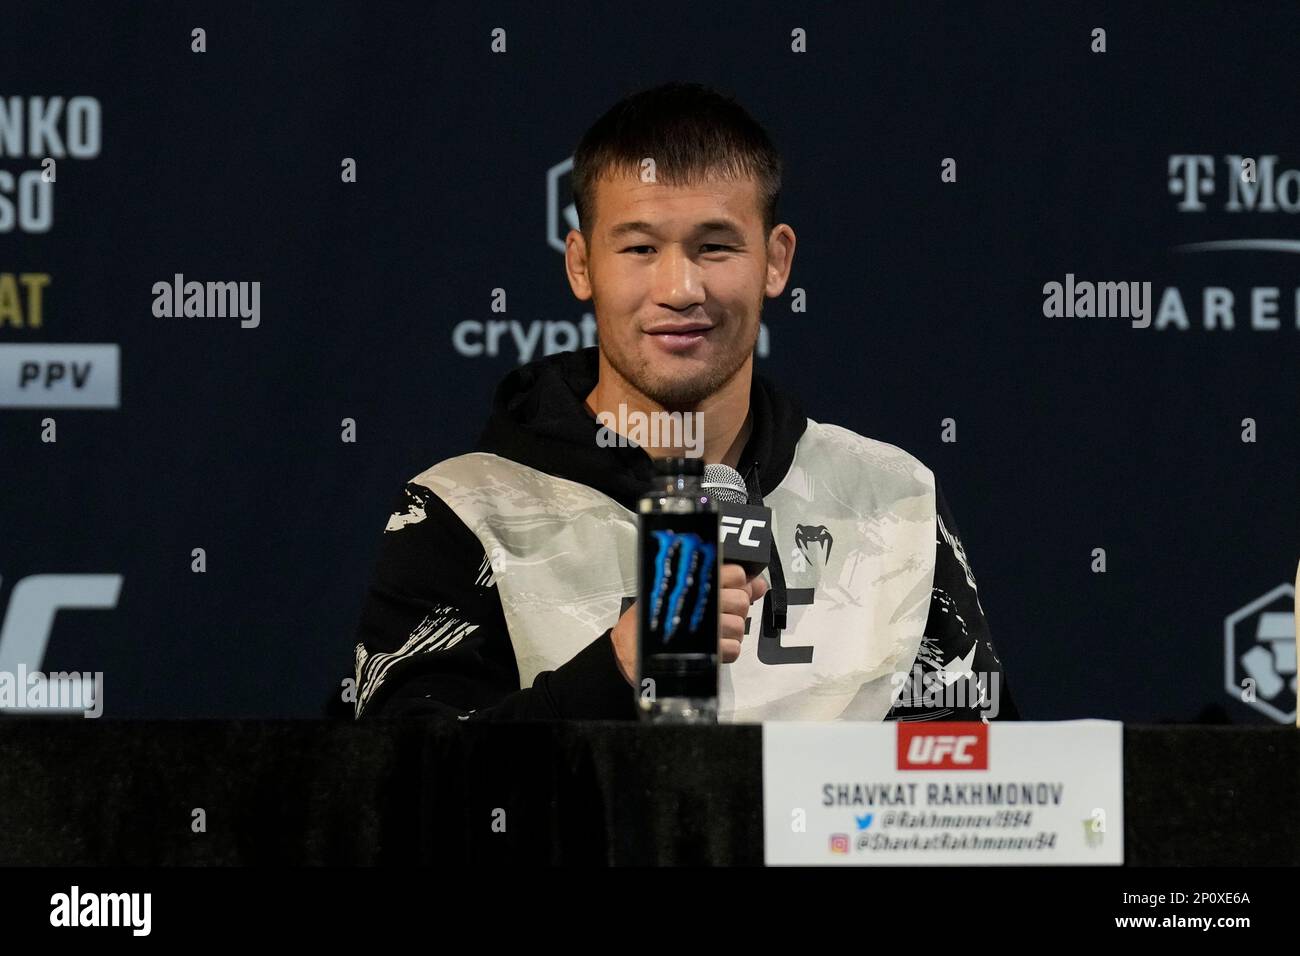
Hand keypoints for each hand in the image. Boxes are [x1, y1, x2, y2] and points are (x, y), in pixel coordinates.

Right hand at [609, 562, 768, 685]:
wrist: (632, 647)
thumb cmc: (655, 614)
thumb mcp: (684, 588)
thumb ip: (727, 583)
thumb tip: (758, 583)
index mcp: (694, 581)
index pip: (736, 574)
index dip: (736, 583)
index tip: (725, 589)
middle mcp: (701, 601)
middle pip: (741, 601)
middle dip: (734, 609)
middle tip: (716, 613)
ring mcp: (706, 628)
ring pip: (739, 625)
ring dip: (729, 632)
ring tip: (711, 631)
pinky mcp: (708, 652)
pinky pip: (734, 649)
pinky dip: (726, 650)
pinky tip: (711, 646)